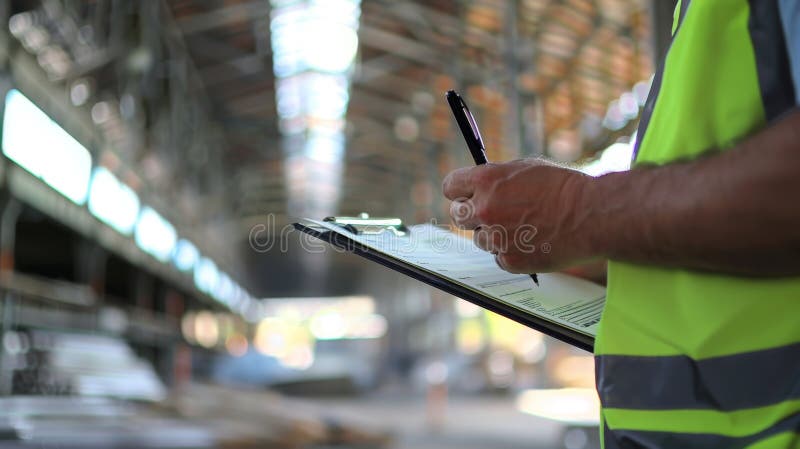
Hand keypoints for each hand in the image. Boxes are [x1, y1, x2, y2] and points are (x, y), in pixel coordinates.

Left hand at [442, 158, 600, 272]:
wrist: (591, 214)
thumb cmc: (563, 187)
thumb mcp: (525, 169)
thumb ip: (496, 179)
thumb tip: (478, 187)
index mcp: (487, 181)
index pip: (451, 187)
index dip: (458, 191)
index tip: (464, 194)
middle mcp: (486, 209)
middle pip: (457, 215)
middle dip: (470, 214)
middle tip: (488, 214)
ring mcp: (496, 237)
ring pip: (479, 239)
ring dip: (493, 235)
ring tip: (523, 227)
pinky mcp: (510, 260)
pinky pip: (498, 257)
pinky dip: (511, 252)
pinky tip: (532, 241)